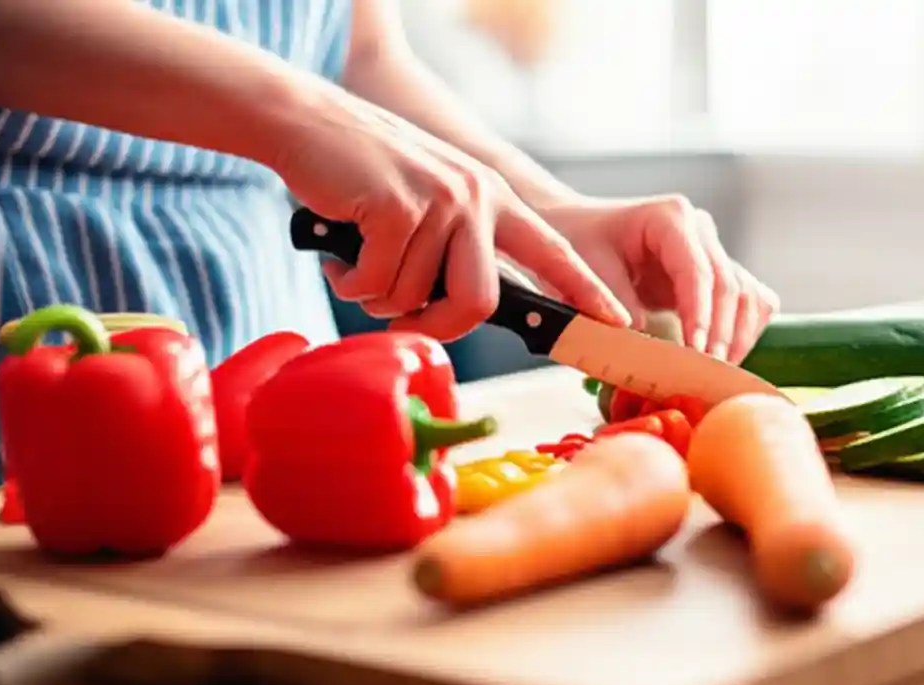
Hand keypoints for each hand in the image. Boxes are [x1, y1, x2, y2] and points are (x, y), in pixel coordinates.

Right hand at [268, 83, 628, 340]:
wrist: (307, 120)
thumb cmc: (365, 174)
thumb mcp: (432, 201)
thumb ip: (458, 247)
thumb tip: (465, 313)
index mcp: (492, 197)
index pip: (553, 250)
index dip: (586, 290)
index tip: (617, 320)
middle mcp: (476, 196)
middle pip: (480, 301)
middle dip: (437, 326)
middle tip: (401, 318)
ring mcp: (440, 199)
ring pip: (414, 298)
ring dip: (376, 295)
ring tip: (358, 259)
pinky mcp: (397, 207)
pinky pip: (376, 283)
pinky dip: (350, 281)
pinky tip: (339, 251)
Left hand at [535, 194, 779, 363]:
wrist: (585, 229)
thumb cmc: (584, 242)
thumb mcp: (586, 265)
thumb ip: (613, 298)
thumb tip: (641, 335)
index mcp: (670, 217)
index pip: (696, 269)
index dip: (699, 313)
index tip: (695, 350)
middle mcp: (700, 230)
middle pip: (729, 284)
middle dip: (720, 332)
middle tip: (706, 371)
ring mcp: (713, 250)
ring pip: (747, 294)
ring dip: (738, 335)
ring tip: (716, 371)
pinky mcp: (718, 273)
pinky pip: (748, 300)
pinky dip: (743, 330)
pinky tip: (726, 357)